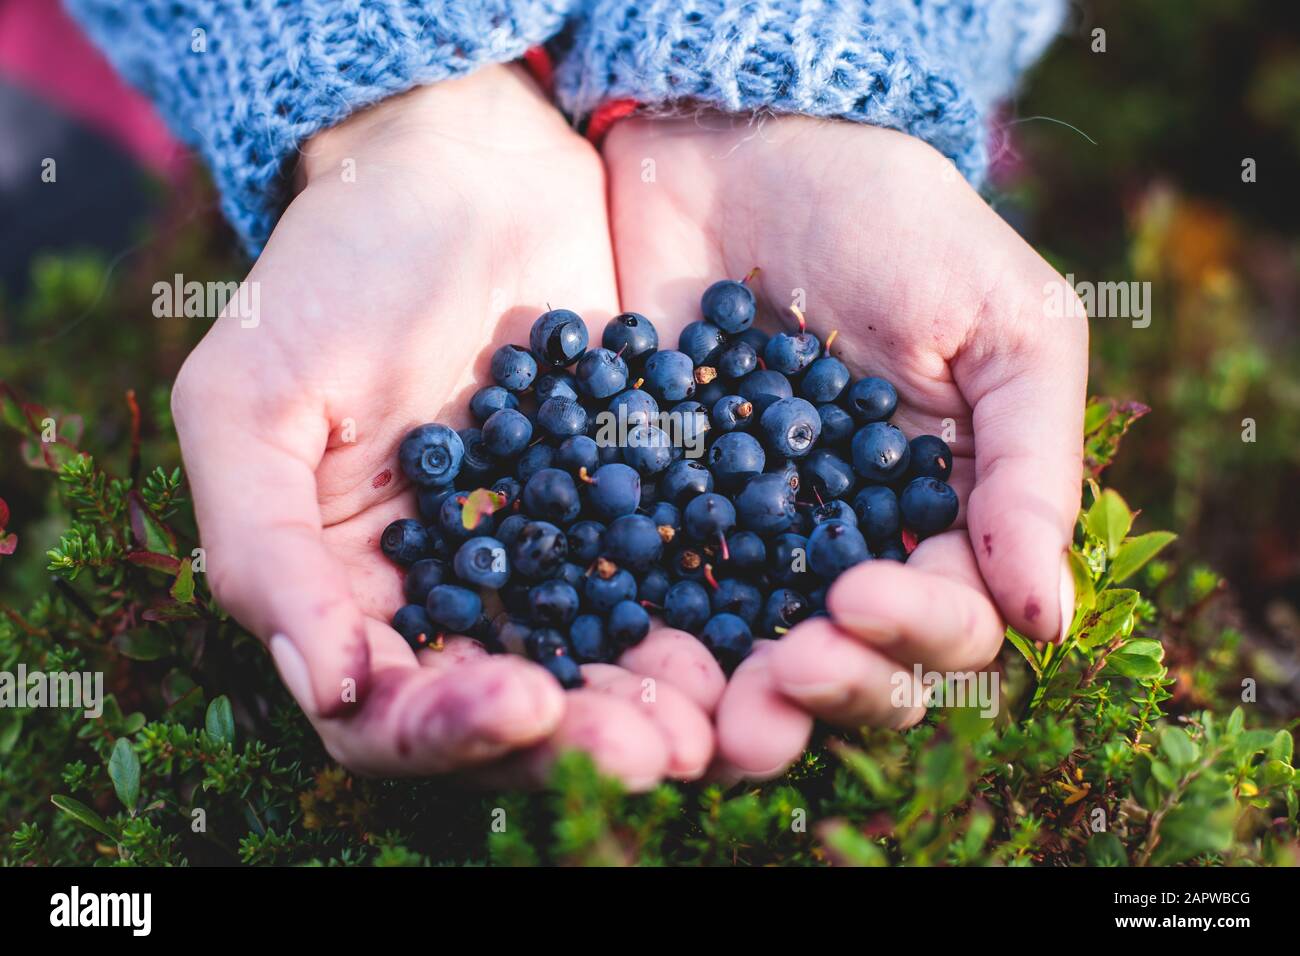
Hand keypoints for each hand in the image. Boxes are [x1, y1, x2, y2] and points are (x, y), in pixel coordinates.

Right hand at [171, 66, 713, 787]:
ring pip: (597, 666)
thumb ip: (264, 550)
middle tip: (656, 750)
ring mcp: (545, 555)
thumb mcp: (251, 400)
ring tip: (710, 716)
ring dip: (651, 704)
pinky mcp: (624, 506)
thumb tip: (331, 693)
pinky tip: (745, 635)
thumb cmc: (333, 272)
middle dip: (578, 740)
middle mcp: (450, 595)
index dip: (449, 730)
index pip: (387, 710)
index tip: (524, 701)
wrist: (464, 167)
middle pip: (509, 712)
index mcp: (348, 592)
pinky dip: (700, 620)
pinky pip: (662, 583)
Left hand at [603, 115, 1087, 777]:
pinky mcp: (656, 510)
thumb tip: (1050, 624)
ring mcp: (748, 537)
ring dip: (738, 702)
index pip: (950, 618)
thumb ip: (1029, 468)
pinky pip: (655, 594)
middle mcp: (851, 546)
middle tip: (778, 682)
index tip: (854, 596)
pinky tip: (623, 658)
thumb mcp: (1003, 326)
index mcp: (947, 515)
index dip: (913, 630)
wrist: (741, 145)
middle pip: (855, 665)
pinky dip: (646, 639)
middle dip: (828, 689)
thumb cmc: (897, 224)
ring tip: (712, 719)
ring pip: (754, 658)